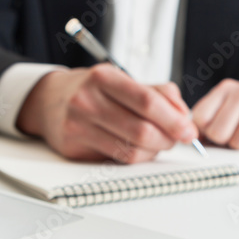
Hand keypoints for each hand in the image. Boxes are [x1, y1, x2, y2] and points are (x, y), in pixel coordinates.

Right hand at [16, 64, 198, 162]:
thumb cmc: (94, 90)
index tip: (189, 129)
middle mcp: (87, 101)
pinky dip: (137, 157)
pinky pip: (117, 160)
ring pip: (131, 151)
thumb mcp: (122, 80)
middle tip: (178, 139)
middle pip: (141, 131)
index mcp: (103, 78)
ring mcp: (78, 126)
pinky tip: (140, 148)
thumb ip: (158, 93)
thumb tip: (184, 115)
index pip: (147, 101)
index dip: (174, 119)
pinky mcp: (74, 149)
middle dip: (168, 139)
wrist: (49, 101)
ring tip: (158, 142)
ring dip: (154, 151)